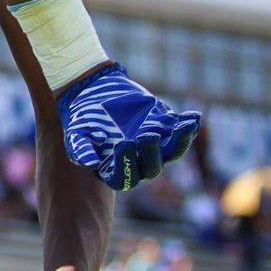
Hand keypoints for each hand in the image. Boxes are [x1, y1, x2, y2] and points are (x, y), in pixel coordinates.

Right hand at [56, 63, 200, 190]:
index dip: (126, 164)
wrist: (95, 92)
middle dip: (151, 152)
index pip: (124, 177)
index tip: (123, 144)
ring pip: (171, 153)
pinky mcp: (166, 130)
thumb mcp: (76, 132)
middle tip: (146, 134)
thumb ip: (81, 149)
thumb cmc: (84, 117)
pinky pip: (182, 134)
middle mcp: (139, 163)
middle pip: (151, 168)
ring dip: (180, 142)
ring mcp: (156, 148)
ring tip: (184, 127)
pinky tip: (193, 117)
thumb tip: (90, 163)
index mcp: (115, 170)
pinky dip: (189, 127)